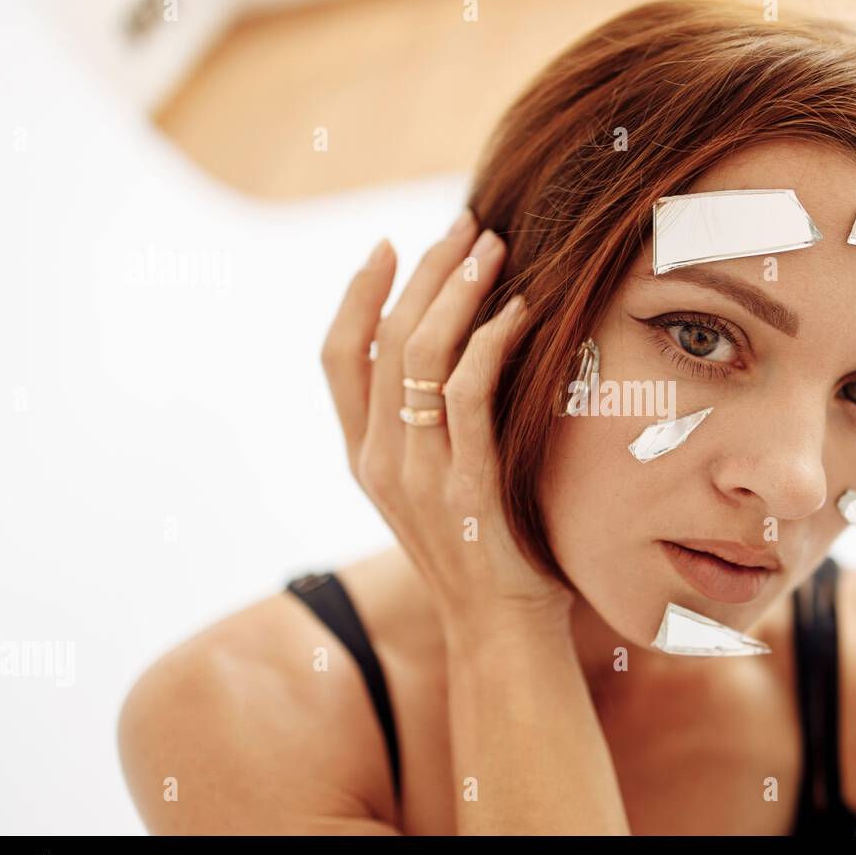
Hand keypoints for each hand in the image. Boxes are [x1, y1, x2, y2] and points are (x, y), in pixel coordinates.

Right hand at [320, 212, 575, 640]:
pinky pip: (468, 396)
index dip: (355, 295)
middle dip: (425, 271)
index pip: (336, 357)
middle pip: (384, 339)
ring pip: (420, 355)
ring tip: (492, 247)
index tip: (386, 245)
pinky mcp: (465, 487)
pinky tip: (519, 311)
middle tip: (465, 225)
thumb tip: (450, 356)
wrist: (498, 630)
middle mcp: (379, 460)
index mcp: (363, 456)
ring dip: (457, 290)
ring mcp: (417, 475)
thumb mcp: (433, 486)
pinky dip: (491, 342)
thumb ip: (425, 429)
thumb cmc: (480, 551)